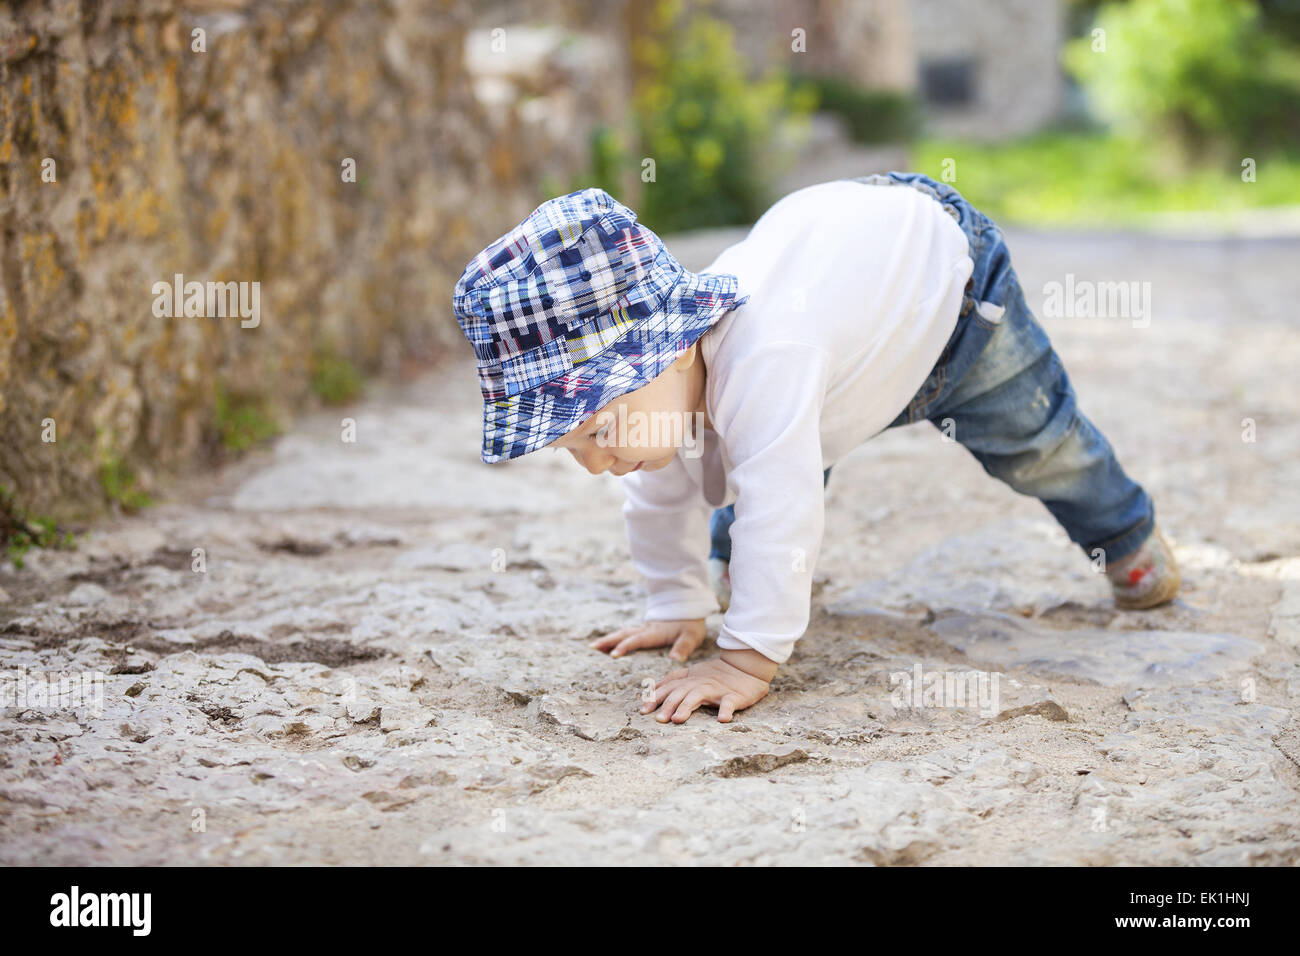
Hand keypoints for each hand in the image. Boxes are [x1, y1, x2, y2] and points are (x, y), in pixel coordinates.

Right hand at [589, 618, 706, 660]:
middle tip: (592, 648)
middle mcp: (645, 630)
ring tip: (594, 647)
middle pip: (623, 635)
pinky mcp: (645, 629)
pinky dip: (616, 638)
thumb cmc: (689, 624)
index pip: (636, 640)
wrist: (689, 607)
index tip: (613, 655)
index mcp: (654, 633)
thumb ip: (683, 647)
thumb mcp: (691, 636)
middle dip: (607, 642)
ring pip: (622, 633)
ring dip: (608, 639)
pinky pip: (626, 633)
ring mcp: (643, 629)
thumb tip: (674, 659)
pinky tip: (609, 643)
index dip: (625, 647)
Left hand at [640, 649, 776, 723]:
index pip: (669, 687)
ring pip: (698, 696)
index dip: (656, 697)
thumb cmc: (717, 674)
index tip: (644, 710)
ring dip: (686, 707)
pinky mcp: (733, 696)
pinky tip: (722, 719)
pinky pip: (729, 703)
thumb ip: (675, 679)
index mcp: (690, 680)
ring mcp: (716, 690)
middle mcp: (699, 683)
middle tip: (659, 719)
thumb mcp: (693, 673)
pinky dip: (726, 710)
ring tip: (678, 719)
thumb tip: (654, 686)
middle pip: (680, 693)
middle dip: (668, 705)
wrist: (746, 667)